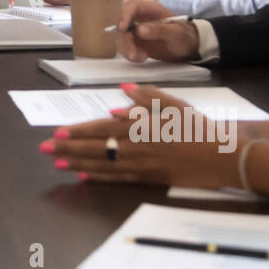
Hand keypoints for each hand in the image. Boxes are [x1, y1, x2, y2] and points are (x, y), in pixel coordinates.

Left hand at [40, 84, 242, 187]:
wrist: (223, 157)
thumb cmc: (199, 128)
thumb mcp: (176, 104)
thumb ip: (148, 96)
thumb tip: (123, 89)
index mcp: (143, 126)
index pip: (104, 129)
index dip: (80, 131)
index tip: (58, 132)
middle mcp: (139, 147)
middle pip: (98, 148)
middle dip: (70, 149)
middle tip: (45, 149)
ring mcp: (143, 166)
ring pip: (104, 165)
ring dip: (78, 164)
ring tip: (57, 163)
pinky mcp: (149, 179)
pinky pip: (119, 179)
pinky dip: (100, 178)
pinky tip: (84, 177)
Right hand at [117, 0, 198, 62]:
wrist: (189, 47)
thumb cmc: (185, 35)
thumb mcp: (177, 33)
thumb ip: (160, 30)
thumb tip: (140, 30)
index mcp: (151, 10)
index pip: (133, 6)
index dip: (125, 15)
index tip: (122, 28)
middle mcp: (141, 18)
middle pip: (124, 24)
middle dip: (125, 40)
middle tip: (133, 53)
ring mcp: (137, 31)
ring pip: (122, 37)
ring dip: (127, 49)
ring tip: (141, 57)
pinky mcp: (136, 42)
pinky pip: (126, 47)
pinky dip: (131, 55)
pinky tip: (142, 58)